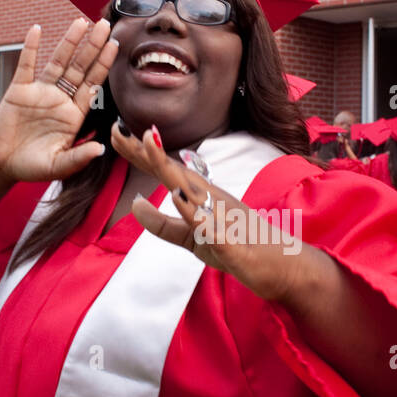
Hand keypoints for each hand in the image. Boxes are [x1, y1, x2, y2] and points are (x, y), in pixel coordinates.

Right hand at [0, 18, 117, 183]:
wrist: (3, 165)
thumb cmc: (33, 166)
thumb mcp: (59, 166)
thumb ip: (79, 157)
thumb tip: (100, 149)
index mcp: (74, 114)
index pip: (93, 84)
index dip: (103, 65)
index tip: (115, 45)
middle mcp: (60, 98)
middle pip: (80, 67)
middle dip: (93, 46)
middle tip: (105, 24)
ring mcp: (41, 92)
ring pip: (58, 61)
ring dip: (69, 41)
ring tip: (81, 22)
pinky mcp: (19, 90)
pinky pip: (26, 65)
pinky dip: (30, 48)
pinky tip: (37, 30)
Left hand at [112, 124, 312, 302]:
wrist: (281, 265)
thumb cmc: (237, 246)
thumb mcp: (190, 238)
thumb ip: (162, 223)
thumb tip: (135, 203)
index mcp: (201, 196)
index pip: (166, 171)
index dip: (140, 153)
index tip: (115, 133)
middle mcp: (212, 199)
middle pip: (176, 172)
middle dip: (150, 153)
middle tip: (121, 132)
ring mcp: (224, 219)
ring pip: (195, 193)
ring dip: (173, 172)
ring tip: (149, 147)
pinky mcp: (234, 244)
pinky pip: (216, 229)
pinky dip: (200, 217)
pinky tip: (185, 204)